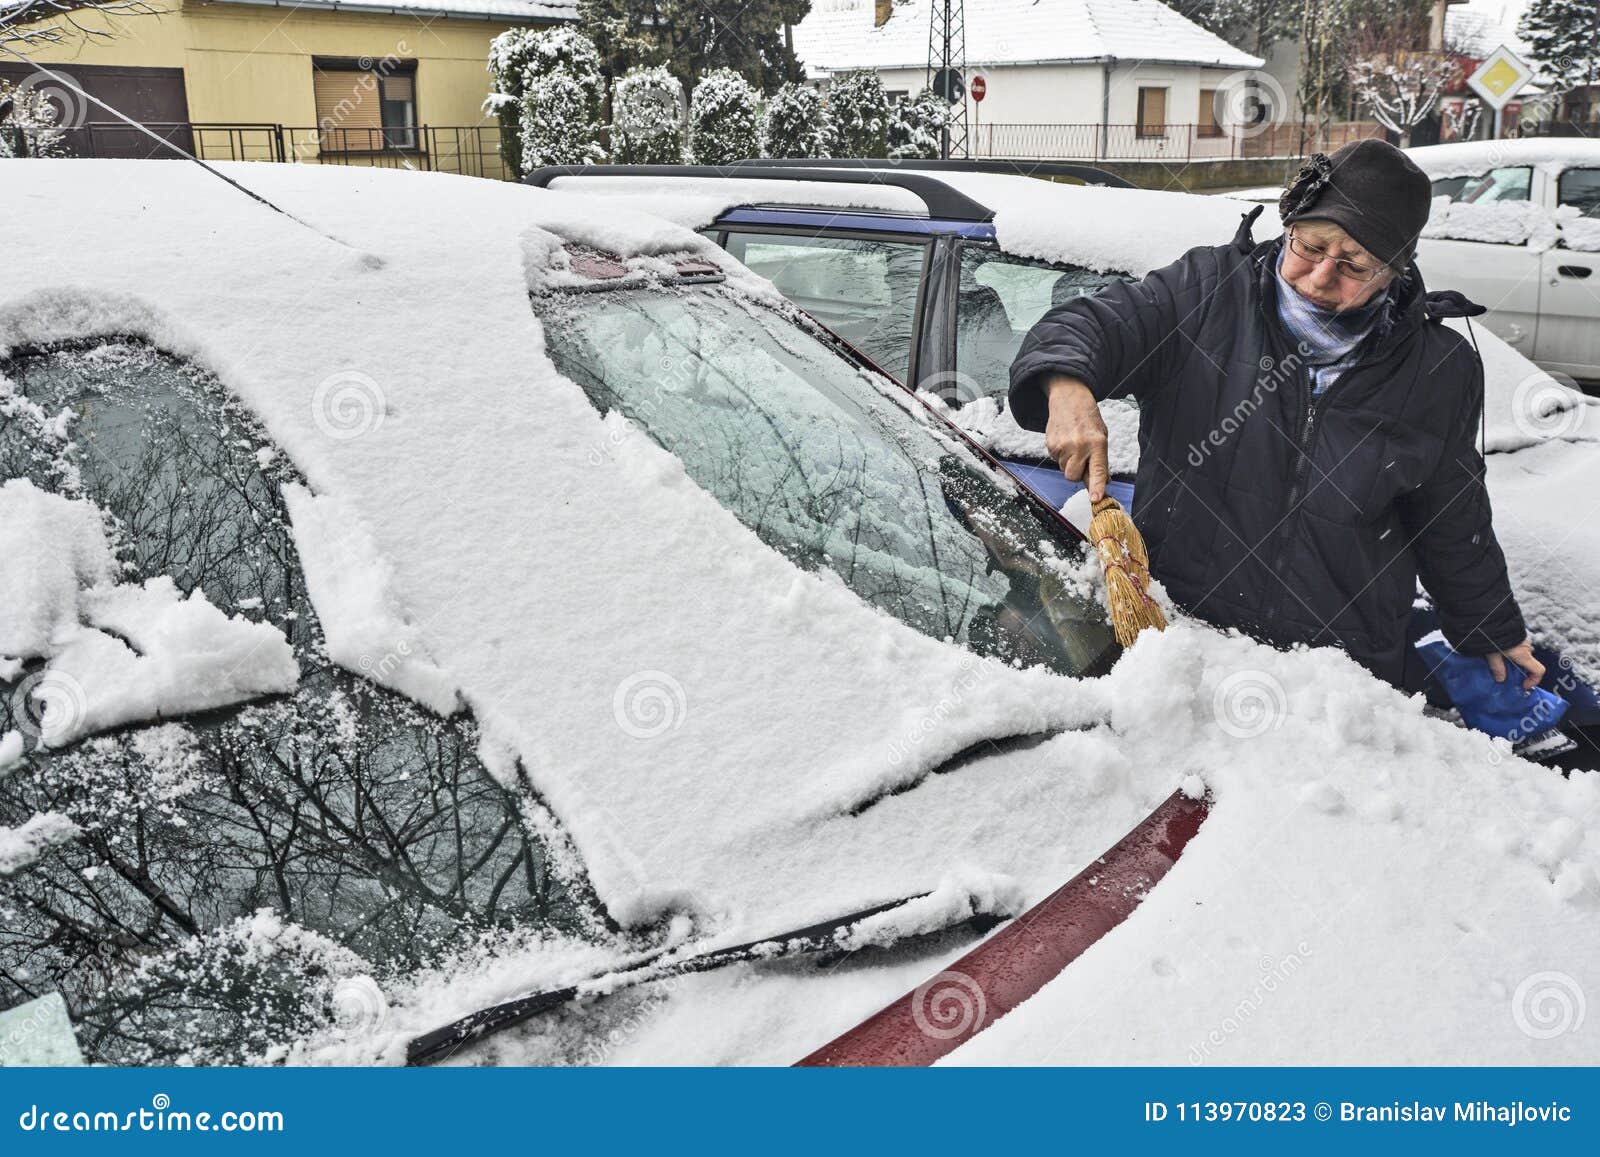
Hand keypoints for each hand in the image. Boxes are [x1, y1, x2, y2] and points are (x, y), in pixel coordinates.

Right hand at [1043, 375, 1109, 501]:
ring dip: (1069, 462)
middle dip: (1077, 473)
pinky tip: (1065, 441)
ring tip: (1073, 444)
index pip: (1097, 470)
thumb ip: (1102, 461)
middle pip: (1073, 476)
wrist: (1068, 398)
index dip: (1096, 486)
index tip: (1095, 499)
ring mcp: (1063, 445)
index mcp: (1097, 443)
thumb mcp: (1101, 437)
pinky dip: (1061, 455)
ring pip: (1064, 469)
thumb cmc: (1088, 419)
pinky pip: (1056, 460)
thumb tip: (1104, 481)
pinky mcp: (1050, 445)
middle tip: (1081, 459)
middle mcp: (1079, 445)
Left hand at [1486, 638, 1544, 691]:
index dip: (1534, 680)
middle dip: (1519, 670)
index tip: (1523, 685)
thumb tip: (1501, 679)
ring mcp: (1524, 639)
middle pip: (1528, 663)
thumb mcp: (1492, 654)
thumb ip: (1497, 667)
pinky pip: (1518, 646)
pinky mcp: (1518, 633)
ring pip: (1522, 654)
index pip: (1539, 670)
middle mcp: (1527, 647)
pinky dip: (1512, 652)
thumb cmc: (1493, 634)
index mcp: (1523, 655)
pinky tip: (1498, 650)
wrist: (1492, 615)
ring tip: (1498, 660)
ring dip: (1514, 660)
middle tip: (1504, 673)